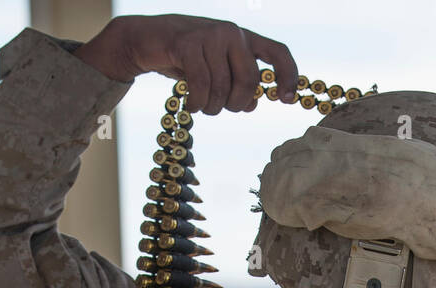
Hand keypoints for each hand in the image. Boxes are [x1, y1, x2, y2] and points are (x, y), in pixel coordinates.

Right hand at [76, 13, 297, 113]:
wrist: (147, 41)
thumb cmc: (186, 60)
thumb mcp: (217, 72)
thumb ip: (238, 86)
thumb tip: (253, 103)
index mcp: (244, 38)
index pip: (278, 52)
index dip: (288, 76)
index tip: (286, 99)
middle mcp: (231, 32)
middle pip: (250, 81)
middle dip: (236, 104)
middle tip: (221, 106)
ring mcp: (210, 34)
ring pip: (224, 88)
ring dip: (212, 107)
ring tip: (202, 105)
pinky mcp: (188, 43)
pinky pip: (202, 86)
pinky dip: (198, 104)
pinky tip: (192, 105)